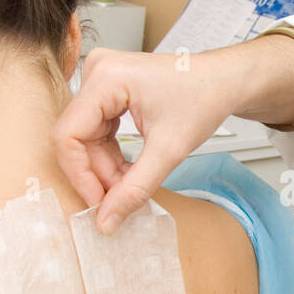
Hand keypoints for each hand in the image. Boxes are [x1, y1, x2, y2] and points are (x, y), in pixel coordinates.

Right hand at [52, 48, 234, 232]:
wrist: (224, 81)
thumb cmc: (204, 99)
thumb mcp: (169, 150)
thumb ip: (135, 189)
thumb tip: (106, 221)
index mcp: (106, 78)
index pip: (69, 135)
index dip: (80, 175)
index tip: (99, 204)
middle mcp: (97, 72)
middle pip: (77, 139)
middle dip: (98, 174)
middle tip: (120, 199)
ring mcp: (100, 80)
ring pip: (86, 139)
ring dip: (105, 168)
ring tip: (130, 184)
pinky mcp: (107, 90)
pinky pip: (96, 131)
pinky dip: (111, 155)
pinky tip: (129, 170)